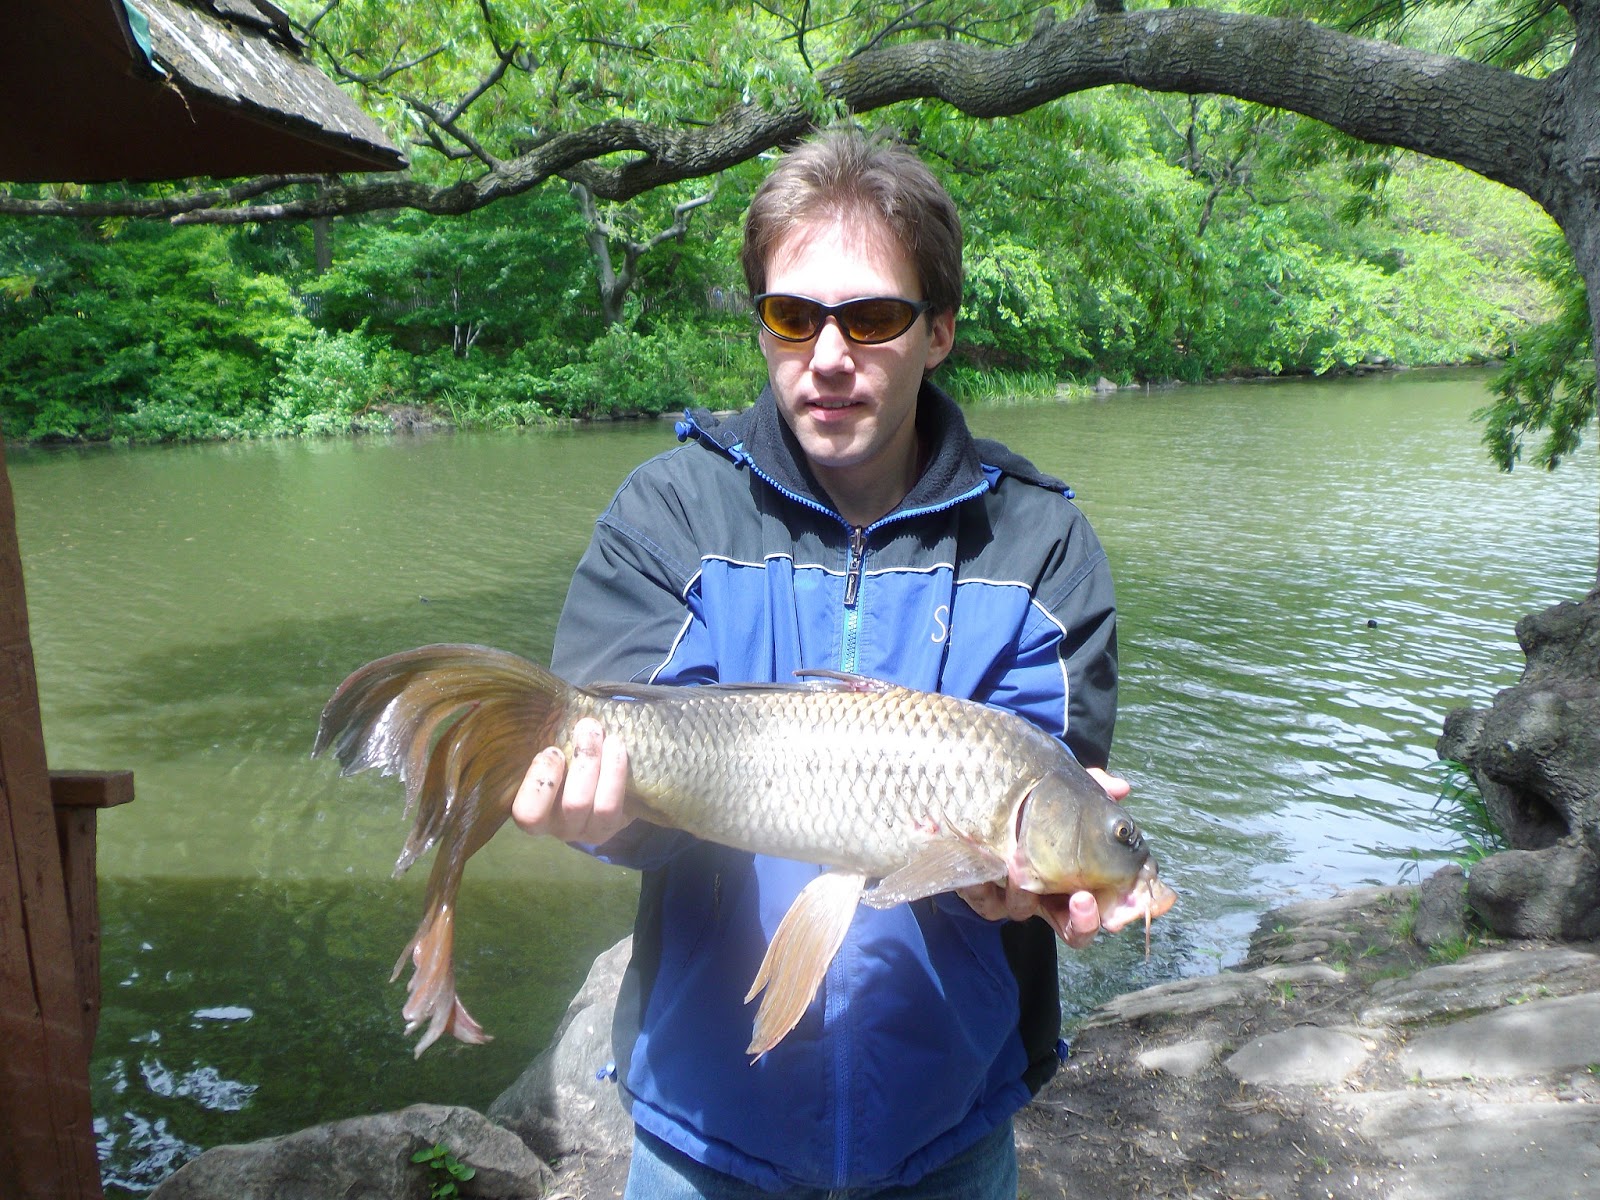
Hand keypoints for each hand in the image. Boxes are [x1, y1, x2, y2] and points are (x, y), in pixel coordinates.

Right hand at [511, 717, 632, 843]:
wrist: (591, 782)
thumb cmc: (558, 761)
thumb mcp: (546, 755)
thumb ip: (544, 743)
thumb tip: (548, 707)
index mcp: (533, 812)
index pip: (528, 813)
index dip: (540, 782)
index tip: (551, 750)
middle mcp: (560, 829)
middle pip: (574, 804)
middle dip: (585, 760)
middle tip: (587, 727)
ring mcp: (590, 831)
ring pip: (603, 806)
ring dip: (609, 766)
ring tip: (605, 734)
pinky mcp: (614, 826)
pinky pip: (620, 804)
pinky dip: (618, 772)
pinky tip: (617, 746)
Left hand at [956, 767, 1129, 949]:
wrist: (993, 799)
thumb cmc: (1042, 804)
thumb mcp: (1069, 792)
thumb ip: (1096, 788)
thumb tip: (1120, 787)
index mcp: (1080, 882)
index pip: (1104, 914)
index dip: (1115, 916)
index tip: (1118, 916)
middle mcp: (1052, 898)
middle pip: (1077, 931)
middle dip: (1084, 921)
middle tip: (1083, 898)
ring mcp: (1018, 898)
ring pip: (1024, 912)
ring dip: (1023, 895)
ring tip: (1018, 866)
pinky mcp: (985, 895)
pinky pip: (985, 903)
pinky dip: (982, 890)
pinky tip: (982, 874)